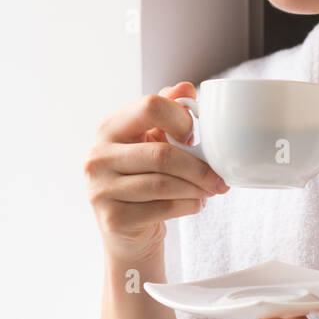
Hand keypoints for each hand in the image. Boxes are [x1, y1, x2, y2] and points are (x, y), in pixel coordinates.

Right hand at [84, 83, 229, 263]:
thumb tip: (186, 87)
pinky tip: (196, 204)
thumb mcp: (154, 141)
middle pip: (162, 154)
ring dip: (197, 188)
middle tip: (220, 178)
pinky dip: (188, 206)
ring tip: (211, 190)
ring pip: (163, 184)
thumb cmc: (145, 178)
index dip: (182, 119)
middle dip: (199, 167)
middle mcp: (98, 155)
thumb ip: (168, 112)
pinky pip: (162, 208)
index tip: (198, 136)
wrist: (129, 231)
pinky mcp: (112, 218)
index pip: (150, 106)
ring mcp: (100, 188)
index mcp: (110, 128)